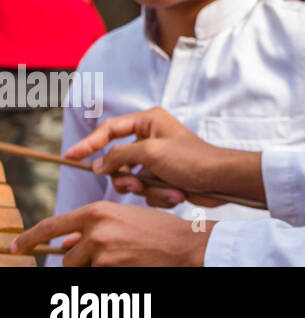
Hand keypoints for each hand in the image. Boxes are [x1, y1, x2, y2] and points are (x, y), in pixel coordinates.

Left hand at [10, 201, 210, 265]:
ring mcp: (101, 251)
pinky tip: (128, 265)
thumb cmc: (159, 230)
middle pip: (67, 257)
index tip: (17, 247)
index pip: (52, 225)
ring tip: (122, 260)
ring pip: (79, 270)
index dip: (30, 238)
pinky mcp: (109, 268)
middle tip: (106, 259)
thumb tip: (64, 244)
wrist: (186, 244)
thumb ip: (93, 230)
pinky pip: (96, 277)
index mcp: (98, 211)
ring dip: (94, 270)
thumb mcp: (125, 220)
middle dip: (79, 263)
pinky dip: (107, 275)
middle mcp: (96, 229)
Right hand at [67, 106, 243, 207]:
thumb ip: (119, 156)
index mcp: (150, 122)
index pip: (110, 129)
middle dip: (126, 177)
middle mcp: (151, 137)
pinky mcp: (163, 177)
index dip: (89, 143)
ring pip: (130, 179)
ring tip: (165, 189)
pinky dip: (158, 195)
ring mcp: (157, 159)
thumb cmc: (191, 160)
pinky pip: (146, 190)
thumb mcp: (151, 153)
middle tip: (135, 185)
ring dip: (146, 189)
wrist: (221, 180)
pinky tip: (177, 193)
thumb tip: (98, 164)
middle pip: (117, 160)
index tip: (71, 156)